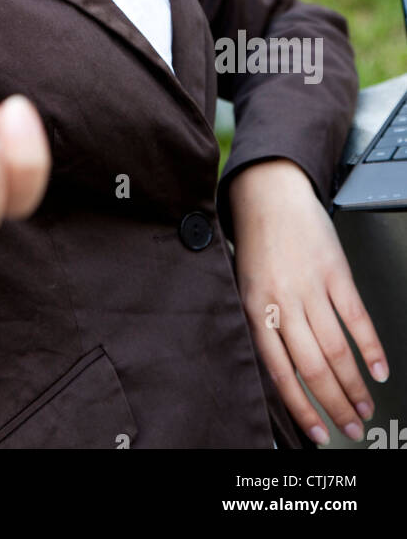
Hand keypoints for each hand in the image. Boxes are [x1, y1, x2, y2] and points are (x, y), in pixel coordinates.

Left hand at [229, 158, 389, 445]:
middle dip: (334, 404)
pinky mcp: (335, 271)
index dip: (302, 409)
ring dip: (355, 384)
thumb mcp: (246, 286)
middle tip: (351, 427)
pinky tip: (379, 369)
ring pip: (336, 349)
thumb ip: (261, 326)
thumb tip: (282, 377)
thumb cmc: (257, 240)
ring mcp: (310, 285)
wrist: (269, 192)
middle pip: (313, 367)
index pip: (280, 373)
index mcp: (255, 308)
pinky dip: (371, 347)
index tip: (319, 433)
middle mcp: (282, 300)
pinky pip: (356, 317)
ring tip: (365, 406)